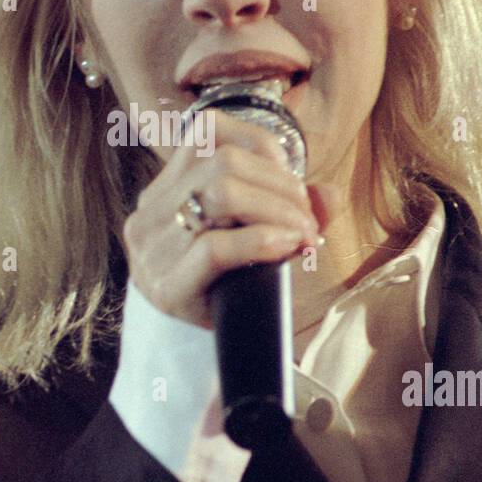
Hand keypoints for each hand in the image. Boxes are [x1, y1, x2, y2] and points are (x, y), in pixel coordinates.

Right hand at [122, 110, 331, 329]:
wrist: (187, 351)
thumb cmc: (224, 285)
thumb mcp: (253, 236)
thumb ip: (289, 209)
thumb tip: (330, 195)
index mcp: (165, 187)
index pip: (207, 129)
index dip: (261, 145)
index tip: (292, 181)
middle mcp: (151, 210)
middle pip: (223, 162)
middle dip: (281, 185)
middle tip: (308, 219)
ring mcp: (153, 248)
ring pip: (220, 194)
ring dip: (277, 210)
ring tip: (302, 236)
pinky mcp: (166, 286)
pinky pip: (215, 247)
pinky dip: (261, 241)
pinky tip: (286, 248)